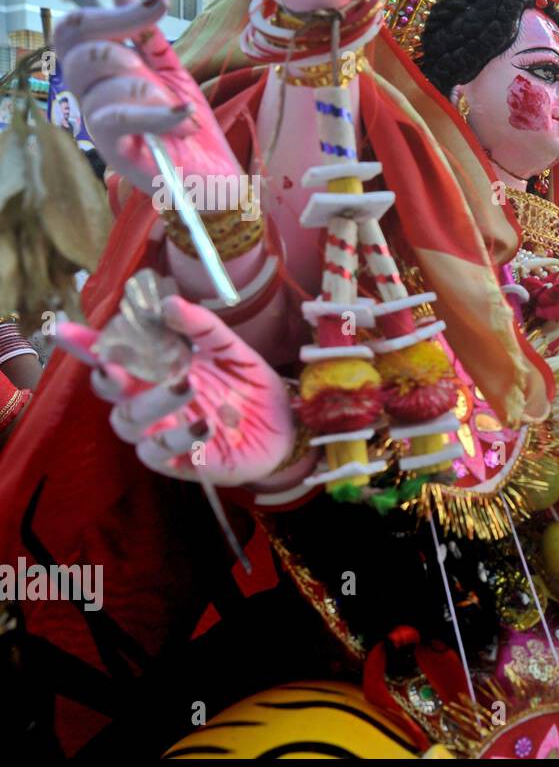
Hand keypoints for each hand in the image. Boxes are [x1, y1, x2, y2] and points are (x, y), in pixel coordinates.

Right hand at [53, 0, 242, 203]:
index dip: (109, 12)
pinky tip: (185, 113)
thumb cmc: (190, 127)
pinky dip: (159, 113)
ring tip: (181, 108)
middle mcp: (92, 98)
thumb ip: (149, 40)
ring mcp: (100, 126)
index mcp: (101, 76)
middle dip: (121, 42)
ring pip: (104, 86)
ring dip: (150, 90)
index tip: (158, 3)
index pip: (76, 32)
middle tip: (152, 61)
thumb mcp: (174, 74)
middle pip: (78, 52)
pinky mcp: (116, 152)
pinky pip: (120, 118)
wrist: (215, 176)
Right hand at [57, 296, 294, 486]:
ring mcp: (161, 431)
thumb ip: (203, 328)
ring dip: (151, 403)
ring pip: (128, 423)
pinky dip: (176, 439)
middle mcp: (150, 399)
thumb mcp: (233, 351)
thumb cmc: (250, 387)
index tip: (65, 330)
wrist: (285, 427)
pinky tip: (204, 424)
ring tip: (186, 385)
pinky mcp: (179, 462)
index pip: (112, 356)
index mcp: (157, 368)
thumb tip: (169, 304)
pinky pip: (159, 455)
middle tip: (117, 366)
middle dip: (106, 378)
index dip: (86, 346)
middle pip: (109, 391)